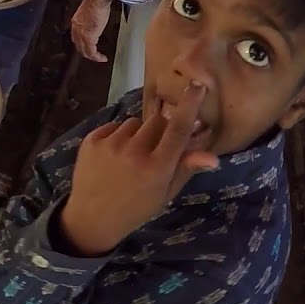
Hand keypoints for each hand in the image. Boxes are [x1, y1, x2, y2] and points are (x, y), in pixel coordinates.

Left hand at [59, 83, 219, 256]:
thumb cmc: (137, 207)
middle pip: (157, 122)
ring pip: (135, 124)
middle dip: (161, 130)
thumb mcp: (165, 193)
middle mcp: (134, 153)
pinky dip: (118, 137)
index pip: (178, 129)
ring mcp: (109, 145)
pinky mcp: (91, 141)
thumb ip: (186, 169)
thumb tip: (213, 156)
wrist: (93, 217)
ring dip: (138, 135)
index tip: (196, 86)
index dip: (189, 106)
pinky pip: (114, 126)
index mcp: (157, 168)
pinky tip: (114, 157)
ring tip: (130, 158)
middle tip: (155, 149)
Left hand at [70, 0, 111, 62]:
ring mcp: (81, 34)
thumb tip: (96, 22)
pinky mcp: (88, 37)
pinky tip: (102, 58)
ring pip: (84, 51)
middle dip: (86, 52)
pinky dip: (96, 57)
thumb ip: (91, 20)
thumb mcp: (91, 12)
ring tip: (99, 59)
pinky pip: (91, 51)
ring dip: (92, 56)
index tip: (90, 48)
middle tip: (94, 56)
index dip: (83, 45)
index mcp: (76, 22)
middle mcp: (76, 29)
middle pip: (79, 46)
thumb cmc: (97, 1)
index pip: (76, 38)